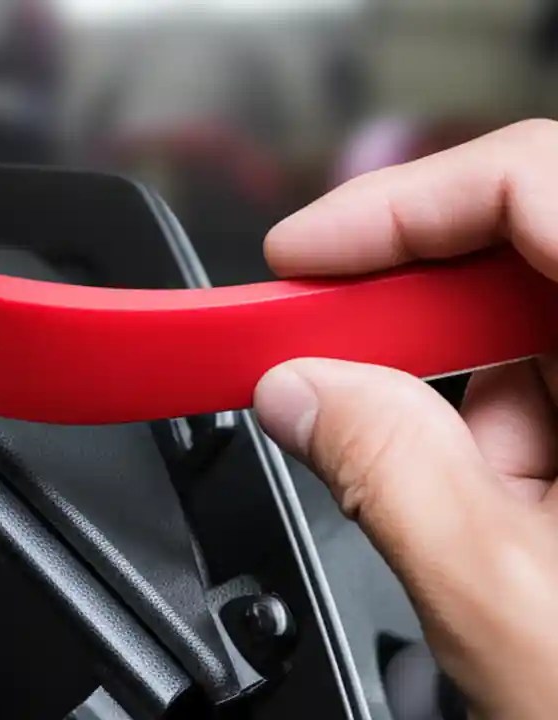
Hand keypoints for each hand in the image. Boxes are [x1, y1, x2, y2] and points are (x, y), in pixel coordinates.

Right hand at [254, 119, 557, 719]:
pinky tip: (523, 517)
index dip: (402, 204)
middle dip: (421, 323)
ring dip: (480, 401)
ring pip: (556, 327)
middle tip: (329, 368)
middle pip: (536, 253)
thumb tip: (299, 388)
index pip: (539, 182)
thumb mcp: (505, 599)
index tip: (301, 259)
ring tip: (473, 511)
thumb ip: (385, 471)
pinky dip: (527, 435)